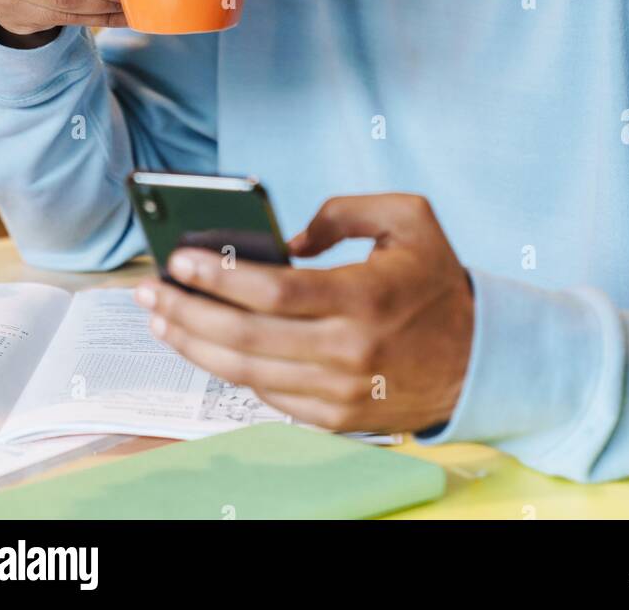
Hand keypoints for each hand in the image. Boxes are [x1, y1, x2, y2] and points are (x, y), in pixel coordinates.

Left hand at [135, 194, 474, 433]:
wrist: (479, 359)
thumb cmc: (436, 280)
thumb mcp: (409, 217)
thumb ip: (344, 211)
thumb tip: (285, 240)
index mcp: (365, 297)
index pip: (274, 292)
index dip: (218, 277)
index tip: (177, 259)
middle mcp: (349, 351)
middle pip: (245, 338)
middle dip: (185, 313)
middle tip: (149, 292)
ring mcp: (339, 393)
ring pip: (245, 373)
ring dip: (193, 345)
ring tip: (161, 319)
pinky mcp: (334, 418)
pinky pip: (266, 395)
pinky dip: (229, 370)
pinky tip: (204, 345)